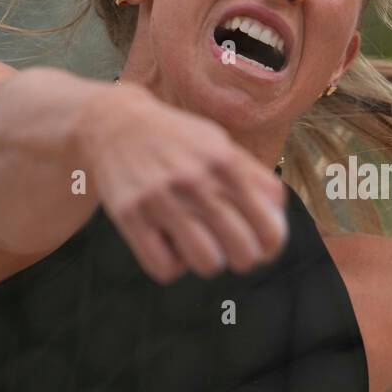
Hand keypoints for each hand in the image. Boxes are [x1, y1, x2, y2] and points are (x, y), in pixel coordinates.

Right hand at [76, 80, 287, 282]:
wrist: (114, 123)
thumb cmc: (177, 140)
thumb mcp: (219, 144)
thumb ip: (253, 176)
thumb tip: (277, 212)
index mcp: (225, 162)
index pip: (268, 227)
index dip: (271, 245)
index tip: (262, 245)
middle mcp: (195, 181)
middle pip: (243, 252)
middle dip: (243, 257)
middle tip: (233, 249)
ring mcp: (161, 200)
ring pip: (207, 263)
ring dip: (209, 261)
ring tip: (201, 245)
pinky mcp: (130, 216)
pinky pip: (165, 268)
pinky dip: (173, 266)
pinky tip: (171, 246)